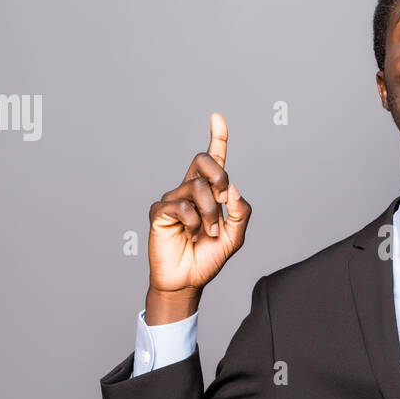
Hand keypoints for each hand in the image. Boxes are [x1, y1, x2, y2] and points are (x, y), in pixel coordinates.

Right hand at [147, 112, 251, 296]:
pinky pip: (181, 206)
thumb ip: (240, 213)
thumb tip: (233, 189)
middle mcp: (190, 191)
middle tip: (224, 198)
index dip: (217, 138)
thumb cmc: (208, 257)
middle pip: (203, 161)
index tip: (217, 117)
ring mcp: (173, 200)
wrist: (188, 281)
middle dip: (219, 175)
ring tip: (208, 233)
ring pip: (197, 188)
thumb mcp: (235, 237)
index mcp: (209, 193)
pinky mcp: (159, 212)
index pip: (213, 161)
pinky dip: (194, 222)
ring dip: (210, 213)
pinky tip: (192, 235)